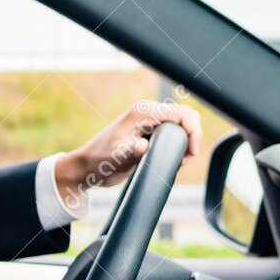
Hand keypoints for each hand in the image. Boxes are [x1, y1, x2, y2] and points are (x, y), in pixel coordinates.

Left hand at [55, 100, 203, 212]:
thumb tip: (143, 146)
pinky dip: (179, 144)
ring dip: (187, 140)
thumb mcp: (115, 158)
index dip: (193, 131)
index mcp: (143, 111)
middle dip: (193, 135)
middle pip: (186, 115)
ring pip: (182, 124)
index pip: (182, 113)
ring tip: (179, 160)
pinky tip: (172, 159)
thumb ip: (131, 151)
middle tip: (185, 158)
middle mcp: (148, 112)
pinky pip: (174, 132)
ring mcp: (150, 121)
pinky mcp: (150, 131)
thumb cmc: (98, 161)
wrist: (86, 167)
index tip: (190, 153)